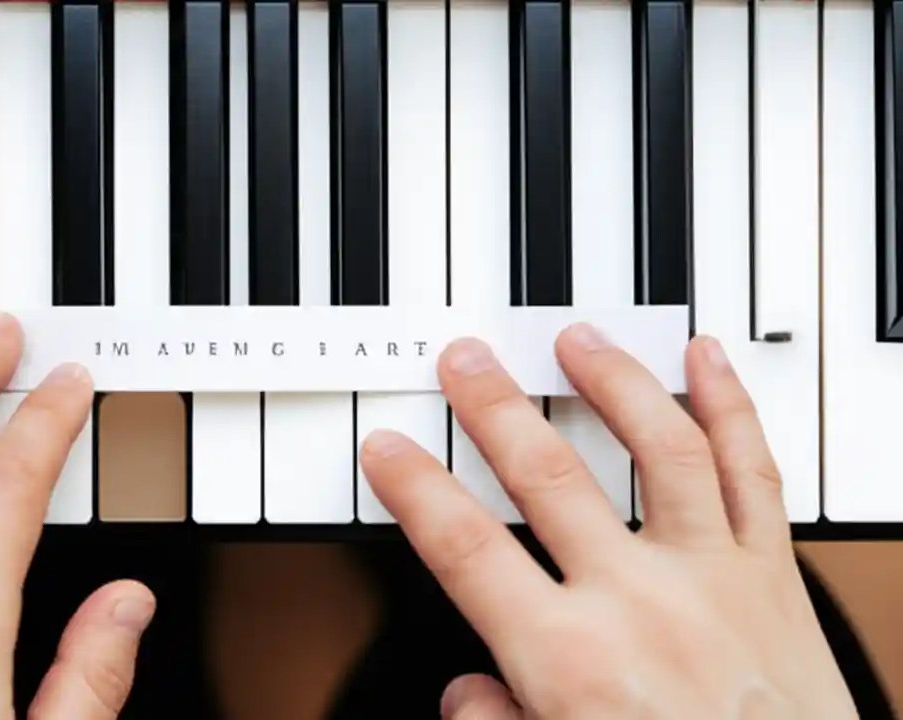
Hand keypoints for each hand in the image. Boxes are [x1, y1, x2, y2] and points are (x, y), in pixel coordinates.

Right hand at [360, 324, 856, 718]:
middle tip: (467, 361)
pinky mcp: (774, 577)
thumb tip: (469, 694)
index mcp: (568, 660)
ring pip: (660, 449)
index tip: (390, 449)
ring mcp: (711, 579)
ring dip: (612, 383)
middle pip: (548, 477)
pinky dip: (731, 407)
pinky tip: (705, 361)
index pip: (465, 548)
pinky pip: (755, 473)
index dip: (416, 489)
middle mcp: (637, 603)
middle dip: (495, 408)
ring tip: (576, 339)